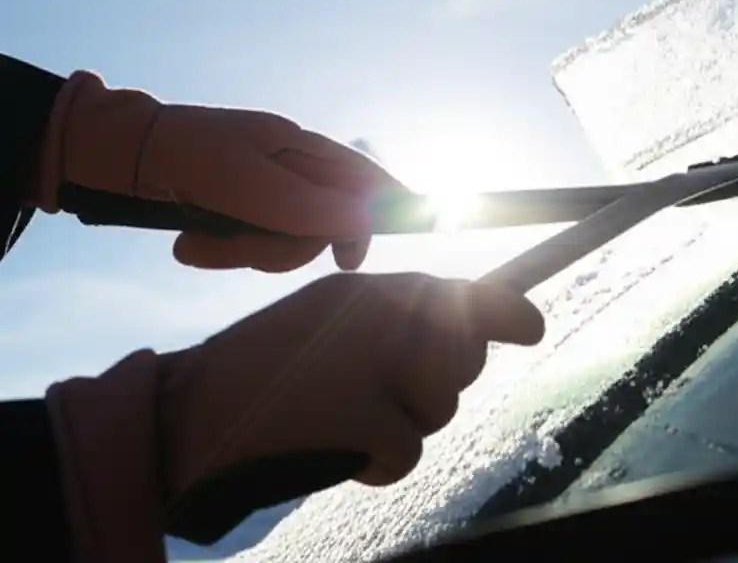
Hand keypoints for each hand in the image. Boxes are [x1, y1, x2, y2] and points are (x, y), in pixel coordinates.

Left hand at [37, 70, 405, 270]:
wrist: (111, 156)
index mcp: (300, 145)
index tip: (355, 257)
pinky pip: (247, 243)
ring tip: (196, 247)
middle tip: (243, 249)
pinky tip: (188, 246)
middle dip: (282, 247)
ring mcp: (260, 189)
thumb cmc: (185, 158)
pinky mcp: (232, 209)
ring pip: (281, 240)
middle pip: (321, 223)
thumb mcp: (249, 183)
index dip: (377, 213)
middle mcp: (288, 167)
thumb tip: (362, 225)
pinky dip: (220, 251)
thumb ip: (310, 205)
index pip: (362, 177)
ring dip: (240, 252)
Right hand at [45, 273, 543, 555]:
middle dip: (436, 381)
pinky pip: (408, 452)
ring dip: (402, 422)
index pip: (466, 294)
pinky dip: (378, 460)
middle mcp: (383, 316)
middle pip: (461, 361)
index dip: (509, 313)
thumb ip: (398, 316)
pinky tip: (335, 444)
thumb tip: (476, 330)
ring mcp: (377, 366)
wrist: (191, 414)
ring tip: (340, 414)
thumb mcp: (331, 317)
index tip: (534, 327)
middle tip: (379, 389)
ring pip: (438, 409)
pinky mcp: (367, 419)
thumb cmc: (262, 367)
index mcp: (371, 288)